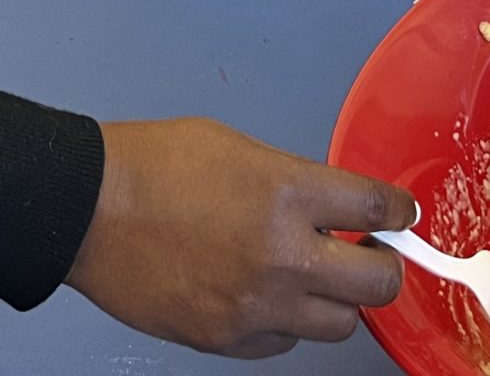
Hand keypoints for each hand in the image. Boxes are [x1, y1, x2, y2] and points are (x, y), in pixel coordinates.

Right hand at [66, 119, 412, 357]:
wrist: (88, 209)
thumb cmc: (152, 166)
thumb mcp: (236, 147)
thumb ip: (292, 180)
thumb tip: (329, 208)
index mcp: (288, 193)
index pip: (378, 209)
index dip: (398, 213)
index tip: (401, 216)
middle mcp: (283, 255)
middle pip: (379, 284)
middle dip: (384, 267)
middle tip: (369, 254)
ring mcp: (257, 304)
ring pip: (339, 325)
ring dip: (335, 300)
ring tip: (312, 278)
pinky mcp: (228, 338)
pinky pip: (285, 341)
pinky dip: (285, 321)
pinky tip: (265, 295)